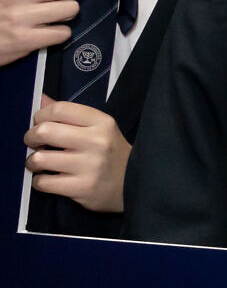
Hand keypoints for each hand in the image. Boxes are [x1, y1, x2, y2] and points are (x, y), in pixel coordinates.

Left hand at [24, 96, 129, 211]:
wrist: (136, 183)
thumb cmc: (111, 153)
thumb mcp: (99, 129)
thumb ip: (70, 115)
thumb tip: (41, 99)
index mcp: (102, 122)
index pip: (59, 109)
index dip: (40, 116)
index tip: (39, 124)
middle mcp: (97, 141)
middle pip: (44, 131)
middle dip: (30, 137)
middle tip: (35, 144)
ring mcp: (90, 166)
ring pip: (39, 159)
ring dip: (32, 161)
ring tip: (40, 163)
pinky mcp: (82, 188)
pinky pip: (43, 182)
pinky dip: (39, 180)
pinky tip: (48, 179)